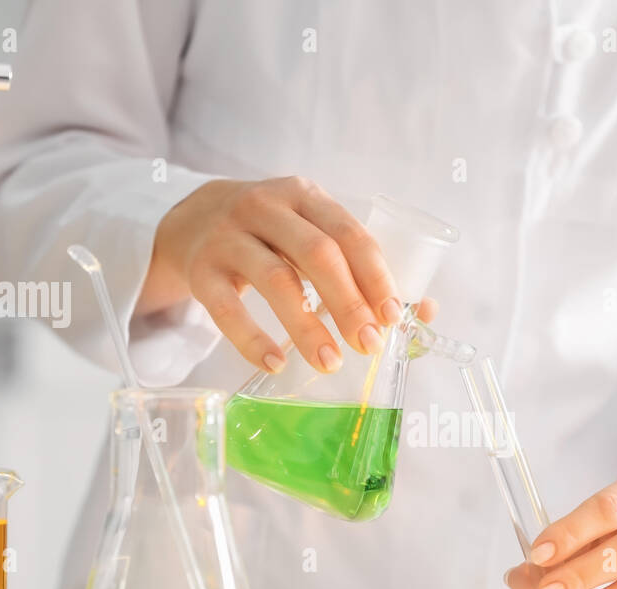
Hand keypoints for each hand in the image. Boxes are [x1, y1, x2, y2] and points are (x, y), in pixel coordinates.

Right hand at [142, 176, 435, 372]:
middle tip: (368, 345)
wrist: (190, 221)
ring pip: (276, 281)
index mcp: (305, 196)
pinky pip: (227, 309)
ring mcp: (228, 237)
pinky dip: (253, 339)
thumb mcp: (311, 232)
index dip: (375, 276)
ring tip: (330, 363)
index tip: (392, 316)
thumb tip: (426, 312)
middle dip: (348, 303)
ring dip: (307, 327)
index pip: (349, 233)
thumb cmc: (271, 236)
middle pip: (317, 254)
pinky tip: (276, 364)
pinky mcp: (201, 270)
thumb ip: (360, 266)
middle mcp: (265, 208)